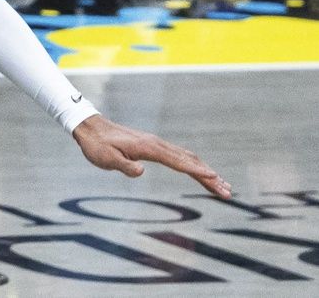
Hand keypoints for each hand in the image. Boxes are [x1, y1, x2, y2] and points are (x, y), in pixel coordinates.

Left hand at [72, 115, 231, 199]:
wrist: (90, 127)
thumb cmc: (97, 145)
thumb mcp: (105, 159)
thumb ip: (123, 166)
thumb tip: (141, 172)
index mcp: (148, 148)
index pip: (178, 162)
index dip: (196, 171)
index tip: (214, 179)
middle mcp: (156, 144)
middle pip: (189, 161)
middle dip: (209, 177)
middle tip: (228, 192)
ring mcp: (156, 144)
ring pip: (187, 158)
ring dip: (205, 171)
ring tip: (223, 185)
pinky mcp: (153, 146)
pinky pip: (179, 157)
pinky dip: (194, 165)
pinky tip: (201, 173)